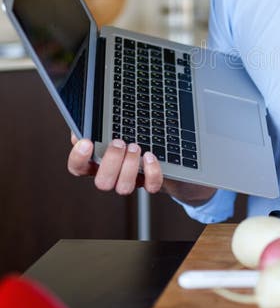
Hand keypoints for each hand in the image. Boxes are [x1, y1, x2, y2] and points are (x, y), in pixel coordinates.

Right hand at [67, 135, 216, 204]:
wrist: (173, 157)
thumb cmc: (141, 136)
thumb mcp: (119, 126)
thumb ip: (100, 124)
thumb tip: (86, 119)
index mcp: (99, 162)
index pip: (78, 168)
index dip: (78, 158)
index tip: (87, 142)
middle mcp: (114, 175)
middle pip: (101, 182)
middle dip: (110, 162)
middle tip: (119, 142)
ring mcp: (133, 182)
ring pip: (122, 188)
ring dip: (129, 167)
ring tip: (136, 146)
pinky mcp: (153, 184)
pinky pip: (151, 186)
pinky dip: (152, 171)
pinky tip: (152, 156)